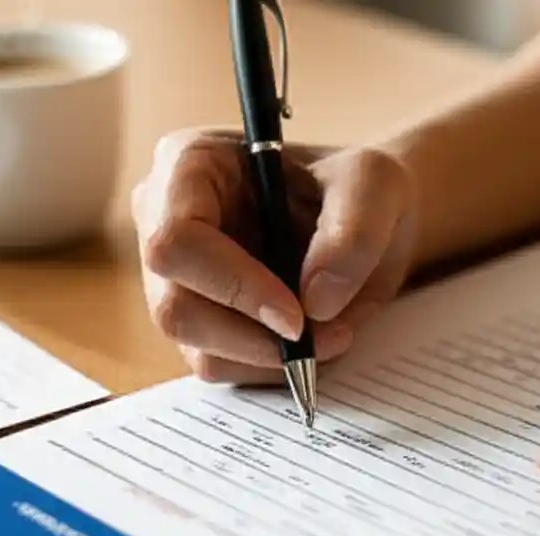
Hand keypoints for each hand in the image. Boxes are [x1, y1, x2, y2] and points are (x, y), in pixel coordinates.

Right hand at [133, 129, 416, 382]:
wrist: (370, 222)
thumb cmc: (359, 187)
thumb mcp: (376, 186)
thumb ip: (354, 232)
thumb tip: (315, 302)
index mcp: (189, 165)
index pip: (176, 240)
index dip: (232, 285)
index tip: (297, 315)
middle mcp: (163, 221)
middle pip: (175, 306)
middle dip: (252, 336)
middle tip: (321, 339)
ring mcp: (176, 278)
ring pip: (197, 347)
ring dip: (268, 357)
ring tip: (332, 334)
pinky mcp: (198, 321)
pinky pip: (220, 364)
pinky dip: (269, 367)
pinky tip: (311, 340)